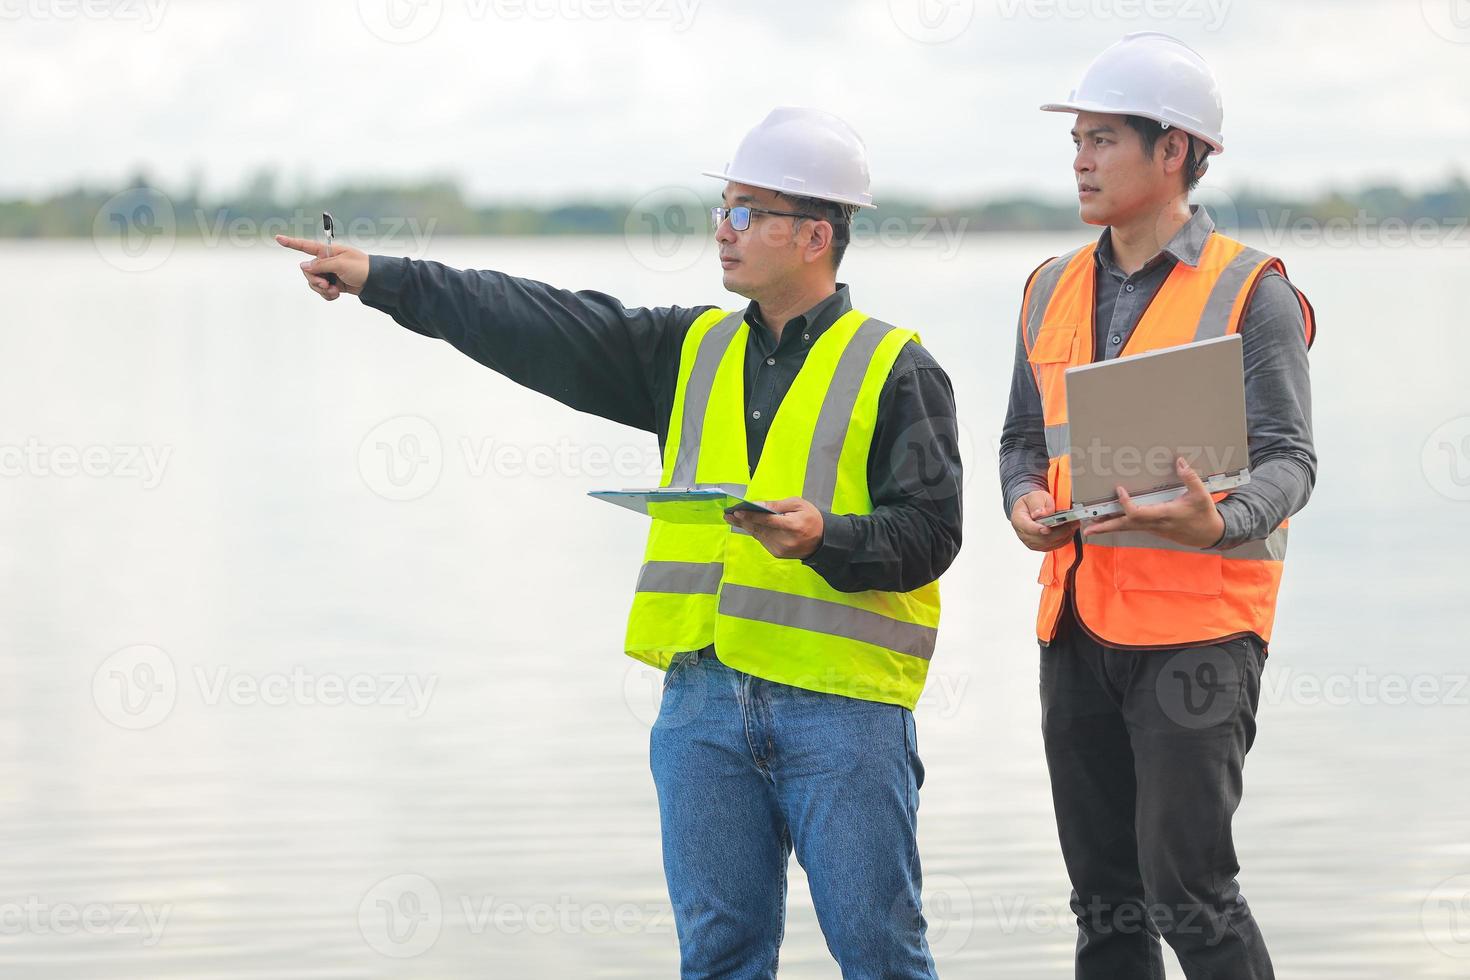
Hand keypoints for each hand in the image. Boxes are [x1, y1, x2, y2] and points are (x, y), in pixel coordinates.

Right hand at [275, 234, 369, 300]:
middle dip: (314, 280)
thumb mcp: (341, 264)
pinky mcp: (334, 285)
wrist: (376, 281)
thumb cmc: (361, 267)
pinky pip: (322, 292)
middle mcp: (326, 262)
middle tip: (326, 284)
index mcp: (327, 251)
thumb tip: (303, 265)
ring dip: (322, 289)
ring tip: (334, 291)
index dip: (292, 243)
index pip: (306, 246)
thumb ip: (321, 265)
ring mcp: (329, 274)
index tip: (277, 238)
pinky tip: (336, 295)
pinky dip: (327, 295)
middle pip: (307, 271)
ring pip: (314, 283)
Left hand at [723, 497, 823, 559]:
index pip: (768, 520)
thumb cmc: (810, 518)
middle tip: (727, 514)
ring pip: (758, 535)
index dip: (751, 515)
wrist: (822, 541)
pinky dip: (754, 532)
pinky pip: (762, 540)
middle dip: (742, 520)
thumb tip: (759, 505)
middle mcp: (786, 540)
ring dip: (745, 526)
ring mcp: (781, 549)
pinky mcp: (777, 553)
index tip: (737, 511)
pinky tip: (746, 524)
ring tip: (732, 518)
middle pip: (759, 528)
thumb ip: (778, 505)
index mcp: (793, 526)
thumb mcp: (798, 504)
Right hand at [1010, 489, 1075, 551]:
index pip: (1028, 528)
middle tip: (1071, 523)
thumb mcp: (1034, 496)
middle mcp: (1024, 534)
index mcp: (1018, 520)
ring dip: (1063, 535)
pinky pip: (1054, 546)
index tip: (1048, 528)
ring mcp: (1032, 542)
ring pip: (1050, 544)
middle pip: (1041, 539)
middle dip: (1058, 531)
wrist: (1031, 509)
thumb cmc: (1032, 503)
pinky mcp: (1041, 546)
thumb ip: (1037, 504)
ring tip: (1073, 525)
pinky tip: (1069, 531)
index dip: (1038, 529)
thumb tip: (1040, 514)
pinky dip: (1063, 539)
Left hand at [1082, 457, 1225, 547]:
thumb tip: (1180, 462)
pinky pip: (1132, 527)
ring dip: (1108, 526)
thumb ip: (1190, 478)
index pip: (1138, 513)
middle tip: (1088, 528)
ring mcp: (1152, 528)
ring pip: (1126, 528)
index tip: (1119, 490)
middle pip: (1125, 526)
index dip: (1126, 504)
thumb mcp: (1201, 495)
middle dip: (1106, 527)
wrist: (1209, 535)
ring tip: (1091, 524)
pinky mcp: (1152, 529)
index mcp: (1164, 514)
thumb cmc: (1204, 515)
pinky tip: (1109, 520)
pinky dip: (1119, 524)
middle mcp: (1155, 524)